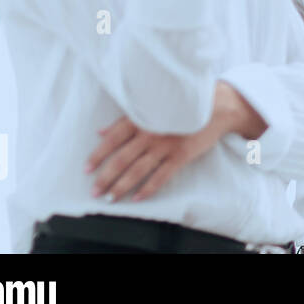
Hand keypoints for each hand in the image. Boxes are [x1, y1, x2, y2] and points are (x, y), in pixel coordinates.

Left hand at [85, 81, 265, 201]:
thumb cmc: (181, 106)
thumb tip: (101, 132)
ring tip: (110, 197)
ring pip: (138, 170)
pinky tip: (137, 198)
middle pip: (123, 158)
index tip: (86, 169)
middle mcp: (151, 132)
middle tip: (94, 191)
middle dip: (106, 177)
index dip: (98, 154)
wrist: (216, 107)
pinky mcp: (181, 156)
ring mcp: (166, 145)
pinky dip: (148, 188)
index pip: (113, 138)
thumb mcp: (153, 107)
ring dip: (122, 186)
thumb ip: (127, 120)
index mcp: (142, 118)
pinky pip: (161, 176)